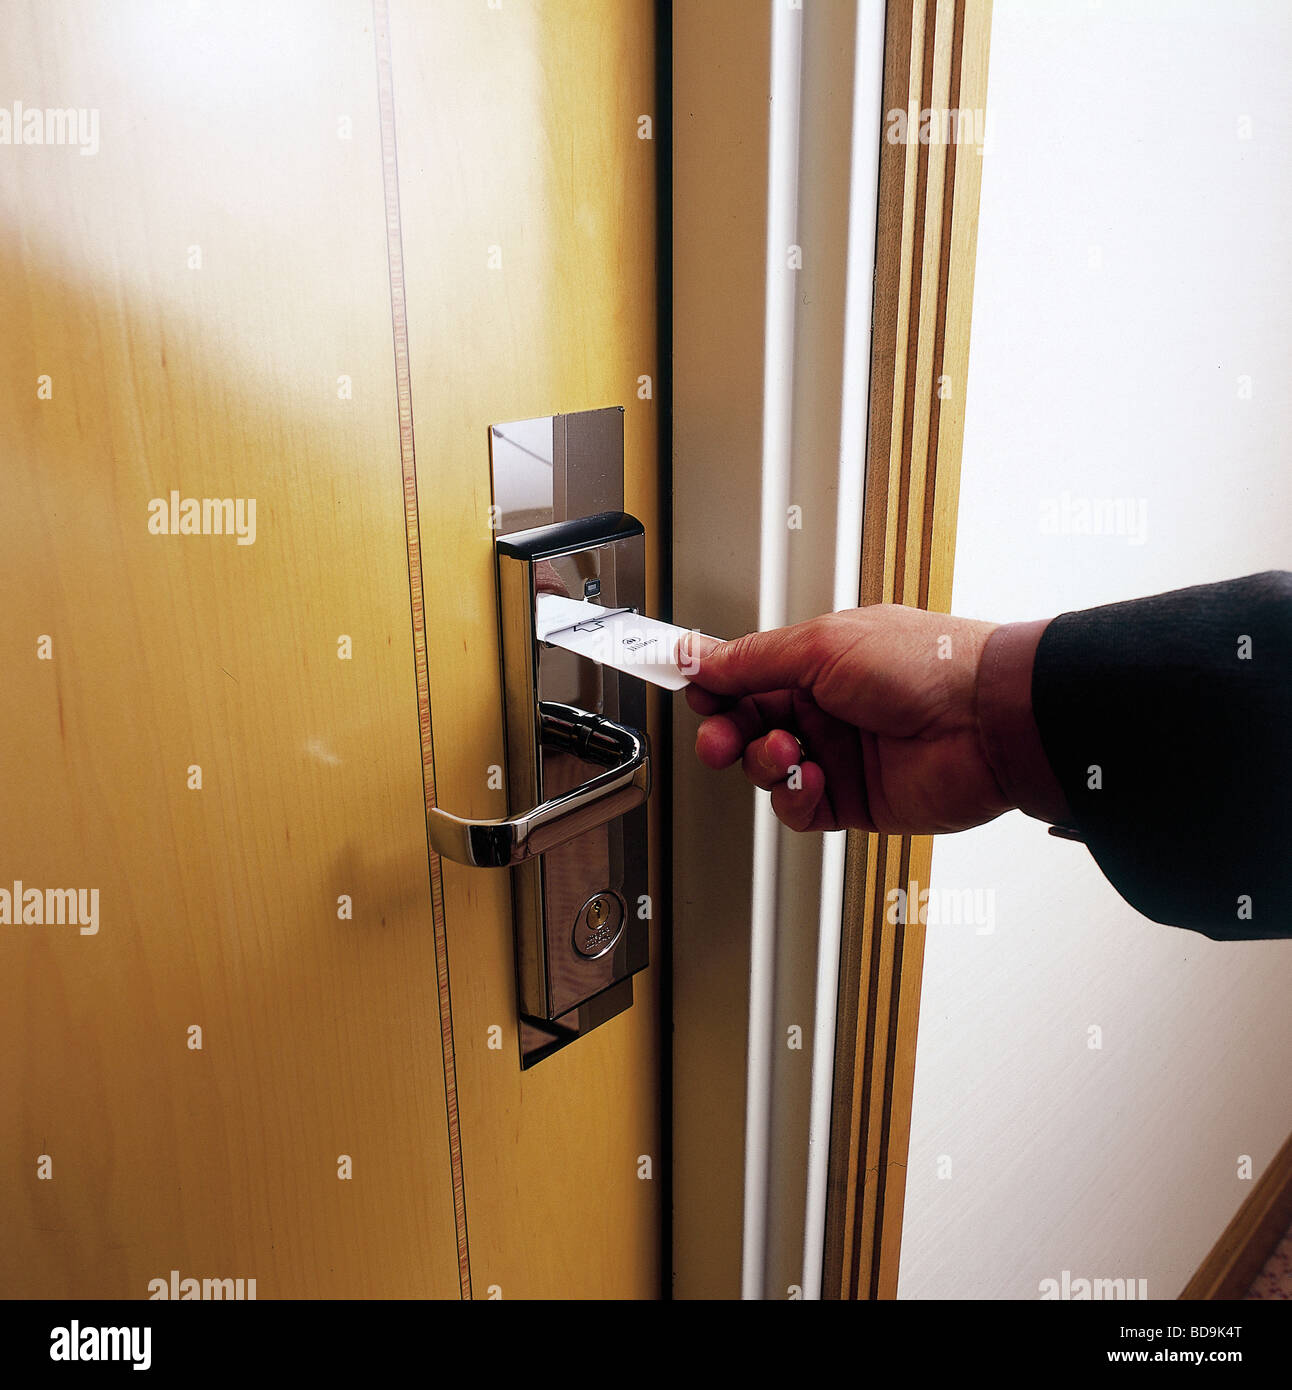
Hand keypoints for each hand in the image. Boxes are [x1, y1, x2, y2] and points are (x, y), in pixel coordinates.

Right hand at [682, 606, 1011, 834]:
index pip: (744, 673)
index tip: (683, 686)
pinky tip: (813, 781)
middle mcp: (825, 707)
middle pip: (746, 725)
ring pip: (766, 770)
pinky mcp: (854, 801)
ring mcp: (839, 755)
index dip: (711, 683)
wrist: (990, 721)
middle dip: (725, 731)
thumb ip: (753, 659)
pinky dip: (795, 798)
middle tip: (719, 736)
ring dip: (764, 762)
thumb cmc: (928, 665)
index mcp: (817, 660)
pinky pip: (799, 809)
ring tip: (787, 752)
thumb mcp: (823, 646)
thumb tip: (700, 657)